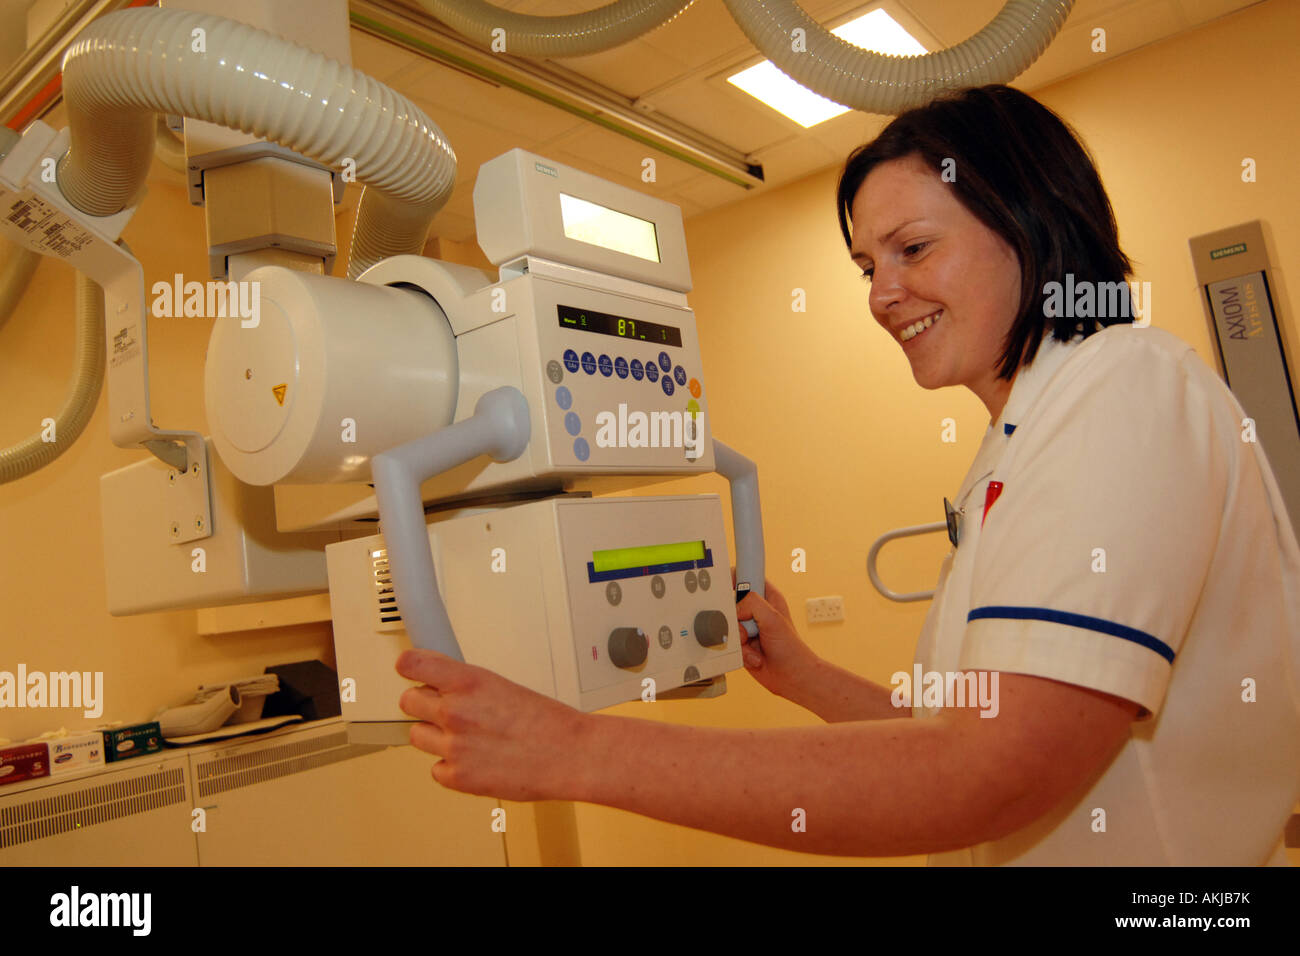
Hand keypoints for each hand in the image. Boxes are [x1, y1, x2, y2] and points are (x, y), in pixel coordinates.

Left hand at [396, 648, 584, 801]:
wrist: (569, 755)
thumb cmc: (546, 722)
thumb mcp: (503, 686)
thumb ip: (468, 687)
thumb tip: (443, 687)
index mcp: (468, 681)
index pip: (412, 665)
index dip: (409, 668)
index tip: (408, 670)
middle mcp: (455, 711)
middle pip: (408, 702)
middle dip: (423, 704)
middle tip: (442, 709)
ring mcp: (453, 746)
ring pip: (417, 736)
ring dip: (435, 736)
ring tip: (463, 737)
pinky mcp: (457, 777)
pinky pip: (436, 769)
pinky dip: (450, 766)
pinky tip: (473, 760)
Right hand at [731, 571, 821, 700]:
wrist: (792, 678)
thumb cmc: (792, 649)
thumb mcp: (773, 619)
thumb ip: (752, 603)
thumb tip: (735, 607)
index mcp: (766, 597)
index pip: (746, 576)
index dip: (734, 577)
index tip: (725, 582)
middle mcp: (755, 611)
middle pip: (729, 603)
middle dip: (735, 620)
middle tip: (748, 628)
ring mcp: (747, 628)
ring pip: (727, 626)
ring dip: (739, 640)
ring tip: (755, 645)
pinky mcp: (741, 644)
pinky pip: (728, 643)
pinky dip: (741, 653)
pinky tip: (755, 657)